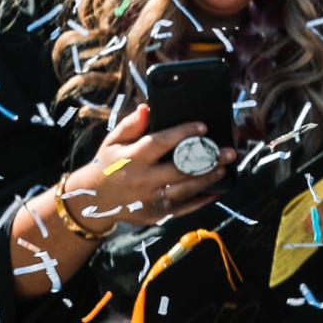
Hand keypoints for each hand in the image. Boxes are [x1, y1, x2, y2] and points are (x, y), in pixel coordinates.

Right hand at [65, 103, 237, 229]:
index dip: (183, 133)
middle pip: (179, 169)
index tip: (203, 126)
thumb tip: (148, 107)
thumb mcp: (113, 142)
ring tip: (224, 167)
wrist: (92, 201)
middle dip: (207, 159)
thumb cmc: (108, 164)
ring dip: (208, 179)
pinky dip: (201, 201)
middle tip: (230, 151)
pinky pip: (182, 209)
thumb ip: (131, 125)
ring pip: (185, 190)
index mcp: (131, 159)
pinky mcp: (154, 215)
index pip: (160, 143)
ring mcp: (148, 200)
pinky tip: (217, 191)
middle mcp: (141, 180)